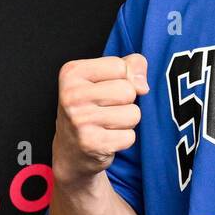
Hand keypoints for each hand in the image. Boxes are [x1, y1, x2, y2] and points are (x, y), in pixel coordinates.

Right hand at [52, 52, 148, 186]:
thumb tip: (143, 85)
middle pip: (128, 90)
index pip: (119, 66)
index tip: (105, 89)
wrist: (71, 148)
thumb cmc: (92, 106)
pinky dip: (124, 139)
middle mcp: (72, 95)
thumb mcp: (105, 76)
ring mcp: (80, 121)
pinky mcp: (92, 144)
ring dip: (127, 121)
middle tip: (107, 109)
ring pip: (133, 114)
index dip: (122, 78)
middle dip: (127, 101)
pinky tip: (107, 137)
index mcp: (72, 73)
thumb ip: (130, 65)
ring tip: (108, 123)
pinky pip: (130, 136)